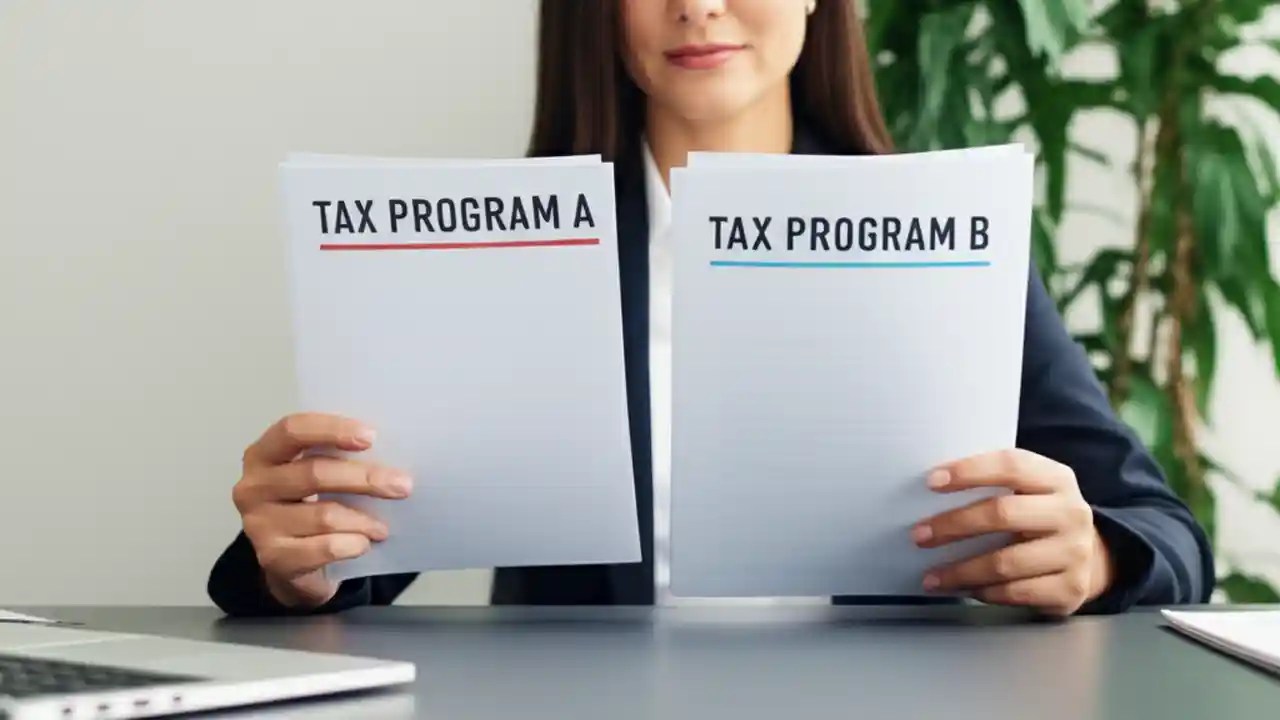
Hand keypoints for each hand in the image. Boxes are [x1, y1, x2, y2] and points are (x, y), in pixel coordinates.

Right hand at [232, 413, 412, 608]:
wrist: (291, 563)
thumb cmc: (310, 505)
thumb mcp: (315, 474)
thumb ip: (337, 457)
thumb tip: (392, 453)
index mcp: (264, 454)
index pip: (292, 430)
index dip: (331, 430)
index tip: (371, 436)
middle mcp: (253, 487)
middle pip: (314, 473)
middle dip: (364, 477)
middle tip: (402, 484)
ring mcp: (259, 525)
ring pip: (323, 515)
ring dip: (363, 520)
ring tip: (383, 526)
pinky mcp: (273, 559)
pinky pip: (324, 548)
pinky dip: (352, 545)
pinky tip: (364, 544)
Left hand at [911, 449, 1114, 616]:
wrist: (1090, 555)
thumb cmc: (1039, 516)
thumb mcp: (1029, 490)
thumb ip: (994, 483)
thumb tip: (934, 488)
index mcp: (1056, 479)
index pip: (1011, 466)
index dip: (970, 471)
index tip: (932, 481)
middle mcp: (1070, 513)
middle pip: (1003, 514)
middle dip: (954, 525)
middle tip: (920, 535)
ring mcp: (1074, 553)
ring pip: (1005, 562)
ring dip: (960, 571)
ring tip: (931, 576)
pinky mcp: (1070, 588)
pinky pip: (1016, 592)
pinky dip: (984, 592)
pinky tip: (965, 589)